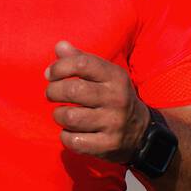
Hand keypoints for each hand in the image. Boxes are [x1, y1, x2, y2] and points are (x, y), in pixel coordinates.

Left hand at [45, 40, 150, 164]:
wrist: (141, 132)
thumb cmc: (112, 98)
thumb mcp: (104, 76)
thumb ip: (81, 60)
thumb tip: (59, 46)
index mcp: (115, 76)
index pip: (82, 63)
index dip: (59, 67)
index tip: (50, 74)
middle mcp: (116, 98)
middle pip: (72, 91)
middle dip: (53, 91)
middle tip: (51, 94)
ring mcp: (113, 123)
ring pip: (69, 117)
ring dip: (58, 115)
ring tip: (63, 114)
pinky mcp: (107, 145)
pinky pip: (73, 140)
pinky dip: (66, 136)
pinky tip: (71, 131)